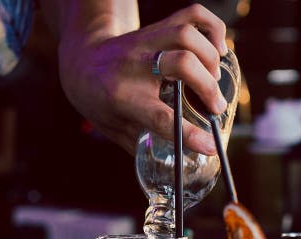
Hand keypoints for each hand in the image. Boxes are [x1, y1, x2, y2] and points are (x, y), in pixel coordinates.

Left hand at [56, 3, 227, 155]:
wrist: (81, 60)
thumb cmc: (99, 100)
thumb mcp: (113, 127)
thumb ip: (144, 144)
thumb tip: (181, 162)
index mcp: (120, 96)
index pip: (159, 116)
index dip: (188, 134)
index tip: (210, 146)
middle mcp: (134, 63)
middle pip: (182, 63)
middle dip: (208, 86)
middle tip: (216, 107)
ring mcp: (146, 41)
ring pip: (187, 34)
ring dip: (211, 57)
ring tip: (216, 79)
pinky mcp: (158, 27)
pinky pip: (192, 14)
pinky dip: (213, 27)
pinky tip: (219, 48)